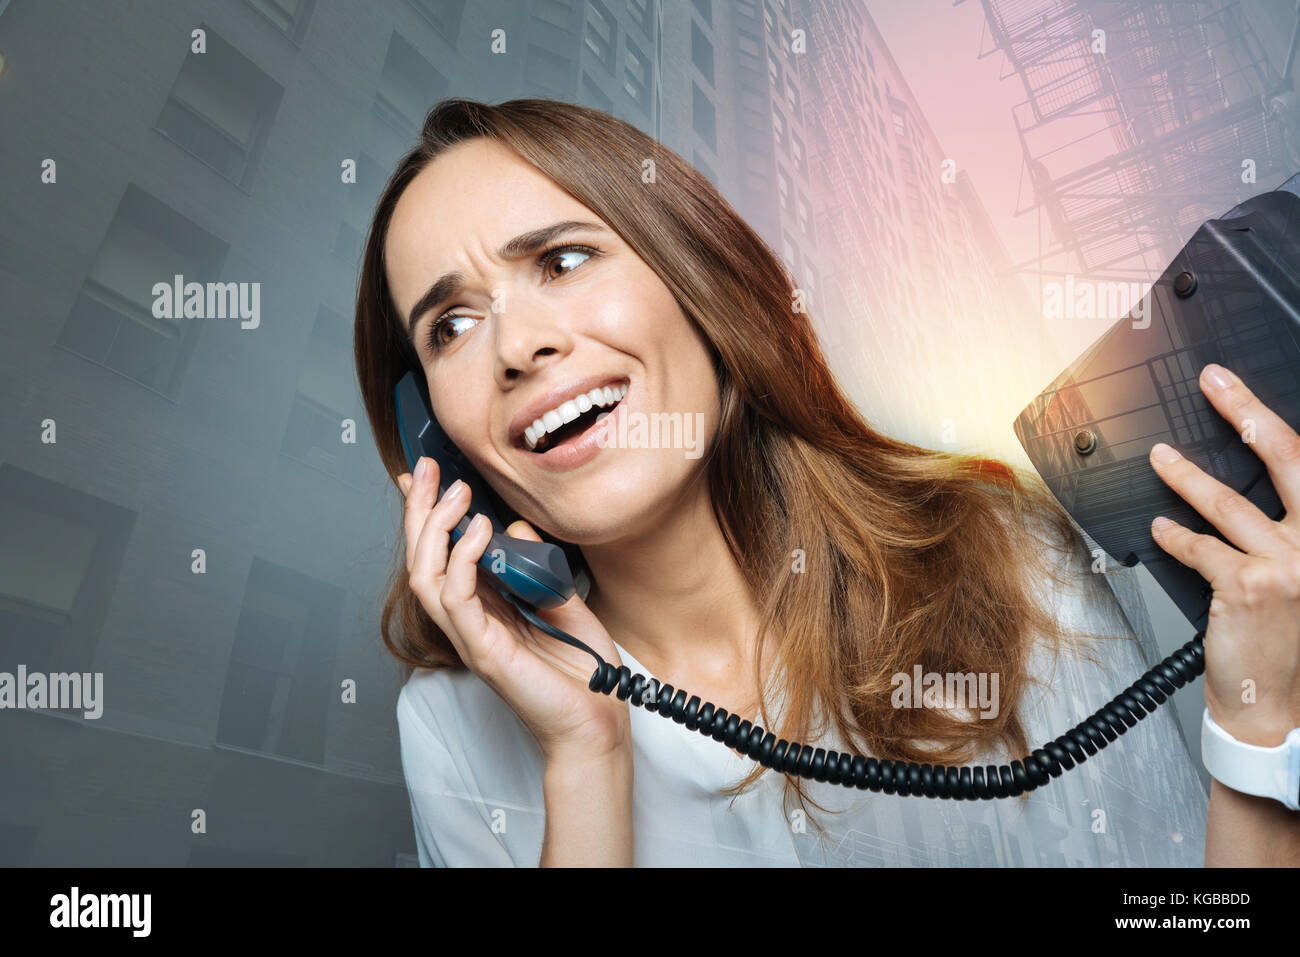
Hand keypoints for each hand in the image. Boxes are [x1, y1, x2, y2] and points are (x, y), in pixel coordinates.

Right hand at [399, 455, 630, 762]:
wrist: (597, 723)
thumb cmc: (582, 673)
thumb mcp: (563, 601)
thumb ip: (537, 567)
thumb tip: (516, 528)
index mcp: (485, 607)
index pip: (442, 554)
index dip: (427, 515)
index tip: (425, 475)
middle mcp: (469, 621)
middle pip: (422, 559)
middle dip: (419, 510)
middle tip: (426, 469)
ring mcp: (471, 637)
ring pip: (424, 576)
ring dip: (434, 529)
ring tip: (455, 493)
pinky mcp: (483, 651)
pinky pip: (455, 599)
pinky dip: (462, 560)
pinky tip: (479, 532)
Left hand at [1148, 363, 1299, 746]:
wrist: (1281, 702)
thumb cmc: (1290, 638)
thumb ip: (1288, 528)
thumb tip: (1254, 484)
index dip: (1273, 423)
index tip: (1245, 392)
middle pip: (1287, 459)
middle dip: (1246, 411)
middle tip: (1214, 382)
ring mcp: (1288, 564)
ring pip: (1227, 502)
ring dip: (1185, 475)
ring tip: (1160, 457)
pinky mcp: (1247, 586)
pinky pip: (1198, 547)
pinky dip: (1173, 535)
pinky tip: (1159, 528)